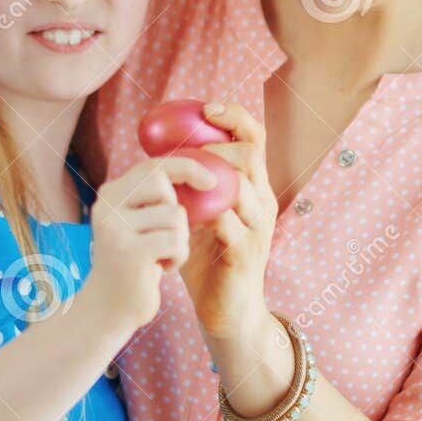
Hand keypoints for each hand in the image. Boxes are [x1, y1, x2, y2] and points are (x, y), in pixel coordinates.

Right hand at [84, 155, 213, 334]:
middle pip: (162, 183)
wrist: (109, 309)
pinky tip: (162, 268)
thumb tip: (204, 169)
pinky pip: (176, 240)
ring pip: (175, 215)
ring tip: (162, 256)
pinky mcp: (130, 252)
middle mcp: (107, 206)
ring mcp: (116, 229)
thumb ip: (156, 197)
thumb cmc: (135, 262)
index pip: (153, 164)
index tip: (211, 180)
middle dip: (180, 208)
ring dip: (180, 239)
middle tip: (172, 234)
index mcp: (110, 194)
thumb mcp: (139, 222)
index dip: (186, 167)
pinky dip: (178, 256)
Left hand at [178, 101, 277, 340]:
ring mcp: (258, 229)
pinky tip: (182, 215)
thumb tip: (159, 151)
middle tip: (188, 147)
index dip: (235, 116)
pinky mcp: (245, 255)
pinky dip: (204, 215)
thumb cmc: (207, 261)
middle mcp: (262, 202)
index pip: (255, 138)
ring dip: (208, 177)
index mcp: (253, 188)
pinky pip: (229, 225)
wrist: (227, 313)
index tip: (207, 107)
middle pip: (252, 154)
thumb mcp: (198, 214)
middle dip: (217, 143)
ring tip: (180, 179)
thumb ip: (189, 186)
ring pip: (242, 186)